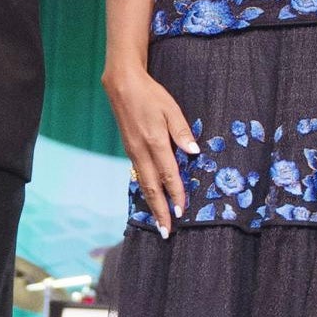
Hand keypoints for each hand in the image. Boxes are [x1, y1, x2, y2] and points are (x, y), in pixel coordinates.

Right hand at [102, 63, 199, 237]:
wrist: (121, 85)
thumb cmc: (150, 94)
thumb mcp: (170, 108)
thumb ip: (182, 131)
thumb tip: (195, 153)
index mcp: (155, 141)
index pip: (168, 175)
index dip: (176, 195)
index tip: (182, 212)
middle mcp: (141, 151)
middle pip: (152, 187)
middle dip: (160, 211)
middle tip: (166, 231)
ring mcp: (133, 152)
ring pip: (143, 184)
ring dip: (152, 204)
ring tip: (159, 221)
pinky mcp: (129, 149)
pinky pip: (139, 175)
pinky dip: (145, 190)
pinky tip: (150, 198)